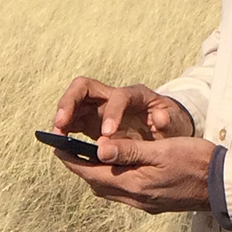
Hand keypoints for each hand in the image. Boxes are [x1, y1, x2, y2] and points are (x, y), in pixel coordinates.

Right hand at [51, 77, 194, 140]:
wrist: (165, 129)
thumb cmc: (171, 125)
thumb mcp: (175, 123)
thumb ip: (168, 120)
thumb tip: (160, 118)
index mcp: (135, 95)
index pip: (118, 96)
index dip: (112, 113)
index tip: (107, 135)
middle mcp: (112, 96)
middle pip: (83, 87)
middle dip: (70, 102)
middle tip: (61, 123)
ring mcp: (98, 107)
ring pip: (73, 101)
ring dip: (62, 116)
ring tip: (56, 137)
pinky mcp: (90, 120)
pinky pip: (71, 120)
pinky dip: (63, 129)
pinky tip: (59, 144)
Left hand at [56, 135, 215, 213]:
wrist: (224, 184)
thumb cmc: (196, 162)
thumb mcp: (162, 150)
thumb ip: (129, 150)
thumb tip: (98, 147)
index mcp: (135, 184)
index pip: (92, 174)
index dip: (72, 160)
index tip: (56, 146)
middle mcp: (136, 198)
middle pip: (97, 184)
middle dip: (81, 167)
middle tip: (69, 148)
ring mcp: (145, 203)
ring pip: (109, 189)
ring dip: (97, 173)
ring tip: (90, 154)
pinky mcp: (154, 202)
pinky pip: (124, 191)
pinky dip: (113, 177)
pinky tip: (118, 165)